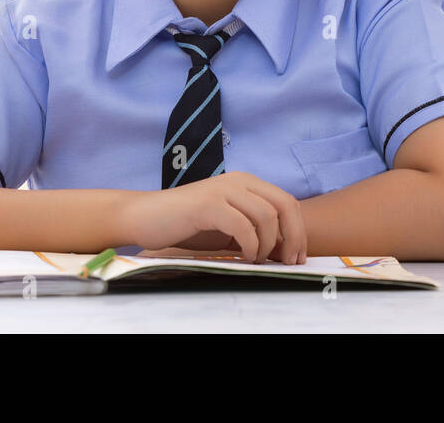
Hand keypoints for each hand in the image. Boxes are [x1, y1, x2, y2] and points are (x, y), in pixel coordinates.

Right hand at [121, 171, 306, 263]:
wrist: (145, 216)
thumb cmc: (187, 224)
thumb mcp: (228, 226)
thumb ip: (254, 230)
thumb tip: (284, 250)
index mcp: (247, 183)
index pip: (288, 202)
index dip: (298, 230)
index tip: (298, 256)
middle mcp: (240, 181)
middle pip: (285, 205)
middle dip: (293, 236)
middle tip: (289, 262)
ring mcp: (224, 190)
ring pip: (267, 215)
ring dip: (269, 244)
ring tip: (259, 260)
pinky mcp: (208, 204)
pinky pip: (242, 225)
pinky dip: (250, 245)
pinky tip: (244, 257)